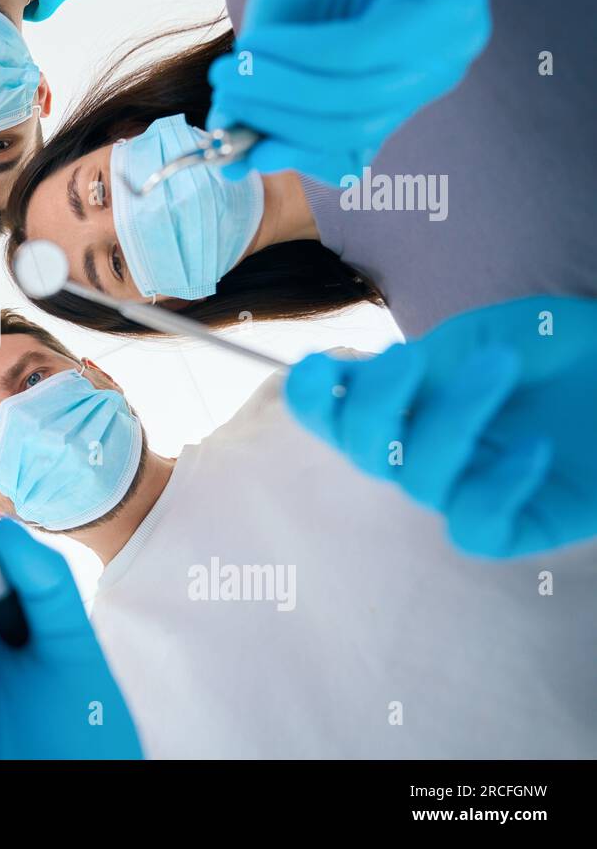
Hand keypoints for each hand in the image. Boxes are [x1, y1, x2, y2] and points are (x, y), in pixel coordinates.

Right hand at [206, 0, 490, 183]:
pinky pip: (363, 52)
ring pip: (355, 97)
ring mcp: (451, 41)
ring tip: (229, 70)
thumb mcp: (282, 36)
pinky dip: (301, 52)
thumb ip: (264, 94)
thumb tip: (229, 160)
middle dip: (276, 120)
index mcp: (399, 87)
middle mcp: (435, 71)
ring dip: (279, 89)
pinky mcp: (451, 4)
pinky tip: (261, 41)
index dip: (293, 158)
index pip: (352, 151)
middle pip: (352, 129)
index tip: (235, 159)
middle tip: (221, 98)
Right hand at [285, 296, 596, 557]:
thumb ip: (422, 366)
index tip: (318, 366)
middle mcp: (426, 453)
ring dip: (450, 421)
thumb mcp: (480, 338)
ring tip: (500, 365)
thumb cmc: (557, 347)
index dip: (311, 401)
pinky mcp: (522, 524)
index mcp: (406, 407)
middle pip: (366, 453)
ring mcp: (470, 490)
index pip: (335, 417)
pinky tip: (535, 451)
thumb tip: (358, 385)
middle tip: (414, 357)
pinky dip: (496, 490)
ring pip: (418, 482)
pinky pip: (475, 530)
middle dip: (378, 405)